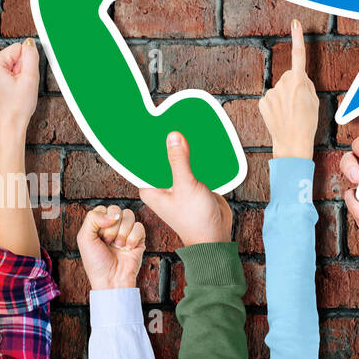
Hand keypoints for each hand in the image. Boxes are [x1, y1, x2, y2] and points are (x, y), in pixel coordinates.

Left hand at [0, 39, 39, 151]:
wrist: (8, 126)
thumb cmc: (17, 107)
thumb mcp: (31, 78)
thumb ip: (31, 55)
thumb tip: (30, 42)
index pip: (18, 49)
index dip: (26, 64)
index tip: (23, 79)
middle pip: (12, 56)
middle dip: (21, 69)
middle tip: (20, 86)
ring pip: (9, 65)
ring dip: (16, 75)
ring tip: (16, 90)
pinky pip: (3, 73)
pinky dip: (10, 80)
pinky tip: (11, 92)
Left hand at [77, 205, 146, 290]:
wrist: (111, 279)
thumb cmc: (96, 263)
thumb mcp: (84, 239)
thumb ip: (92, 219)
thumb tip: (112, 214)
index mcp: (99, 226)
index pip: (104, 209)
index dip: (102, 219)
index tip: (99, 234)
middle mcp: (113, 227)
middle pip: (117, 210)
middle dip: (112, 227)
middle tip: (108, 241)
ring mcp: (126, 232)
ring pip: (130, 215)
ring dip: (123, 232)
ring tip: (118, 245)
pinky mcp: (139, 238)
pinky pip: (140, 226)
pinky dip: (133, 238)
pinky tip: (128, 248)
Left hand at [138, 132, 233, 246]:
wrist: (215, 237)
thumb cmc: (194, 220)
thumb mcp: (185, 186)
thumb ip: (179, 160)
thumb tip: (172, 136)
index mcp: (150, 189)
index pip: (143, 162)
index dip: (146, 145)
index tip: (149, 126)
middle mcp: (162, 187)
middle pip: (162, 159)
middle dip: (167, 145)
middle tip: (169, 120)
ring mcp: (178, 186)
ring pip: (178, 161)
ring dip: (183, 150)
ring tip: (186, 127)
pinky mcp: (193, 185)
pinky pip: (192, 166)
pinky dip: (196, 158)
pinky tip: (200, 144)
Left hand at [259, 20, 319, 159]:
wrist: (292, 143)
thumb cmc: (307, 123)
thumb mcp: (315, 101)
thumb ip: (306, 85)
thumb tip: (298, 80)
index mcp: (299, 81)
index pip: (299, 55)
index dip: (297, 37)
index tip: (295, 23)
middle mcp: (283, 83)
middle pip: (289, 77)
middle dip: (294, 86)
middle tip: (300, 104)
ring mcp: (271, 92)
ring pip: (280, 89)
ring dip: (284, 97)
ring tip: (290, 113)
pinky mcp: (262, 101)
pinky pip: (271, 98)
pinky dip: (275, 105)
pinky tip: (280, 116)